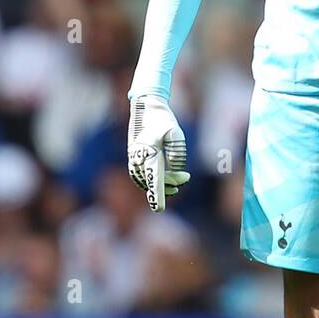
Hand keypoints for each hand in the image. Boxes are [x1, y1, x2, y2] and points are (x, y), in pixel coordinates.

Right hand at [127, 95, 189, 211]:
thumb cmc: (163, 120)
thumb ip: (177, 154)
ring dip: (161, 184)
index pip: (154, 179)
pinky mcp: (133, 159)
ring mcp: (134, 159)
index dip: (158, 195)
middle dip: (169, 185)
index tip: (160, 209)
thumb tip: (175, 172)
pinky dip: (152, 180)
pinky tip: (165, 178)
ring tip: (178, 180)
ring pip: (146, 181)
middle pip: (153, 181)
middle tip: (185, 178)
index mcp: (149, 152)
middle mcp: (138, 158)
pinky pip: (141, 177)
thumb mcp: (176, 134)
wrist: (146, 108)